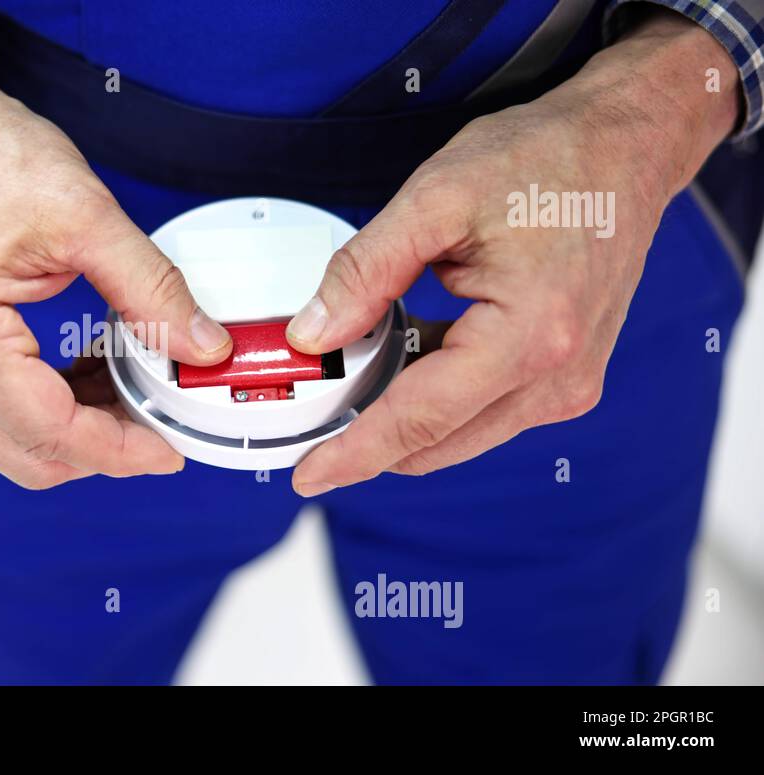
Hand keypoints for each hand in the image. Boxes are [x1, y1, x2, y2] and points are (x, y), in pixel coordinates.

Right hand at [0, 0, 231, 488]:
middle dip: (102, 450)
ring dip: (74, 432)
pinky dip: (44, 409)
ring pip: (9, 442)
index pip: (50, 430)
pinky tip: (87, 374)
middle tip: (161, 420)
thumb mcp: (85, 215)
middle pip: (27, 456)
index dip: (120, 452)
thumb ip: (151, 290)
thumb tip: (203, 348)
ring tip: (130, 389)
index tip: (172, 449)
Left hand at [286, 9, 739, 495]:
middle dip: (370, 440)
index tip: (307, 477)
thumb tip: (314, 333)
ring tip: (359, 367)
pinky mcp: (567, 378)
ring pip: (459, 434)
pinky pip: (484, 412)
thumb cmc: (547, 159)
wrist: (626, 145)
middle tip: (311, 416)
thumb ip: (365, 272)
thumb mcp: (435, 199)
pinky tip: (409, 353)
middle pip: (438, 443)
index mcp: (531, 338)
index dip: (355, 453)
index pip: (420, 420)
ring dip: (404, 416)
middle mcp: (559, 378)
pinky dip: (438, 397)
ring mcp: (569, 384)